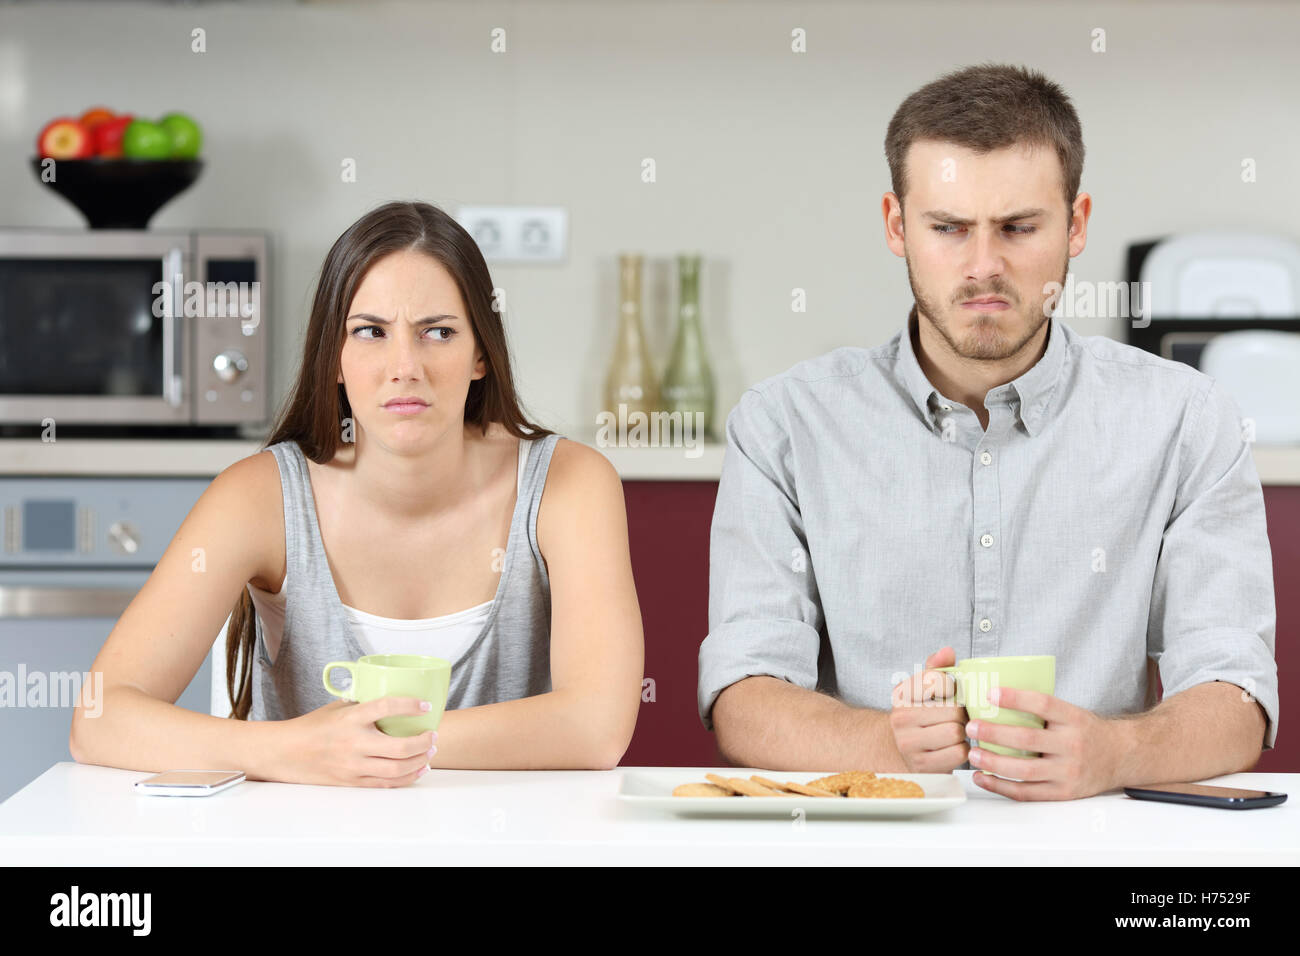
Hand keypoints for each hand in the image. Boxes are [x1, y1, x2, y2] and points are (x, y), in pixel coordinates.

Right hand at [280, 697, 437, 787]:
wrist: (285, 753)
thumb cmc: (312, 727)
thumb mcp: (337, 708)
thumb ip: (363, 704)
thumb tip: (391, 694)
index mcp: (350, 718)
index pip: (386, 707)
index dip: (410, 705)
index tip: (426, 705)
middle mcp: (353, 743)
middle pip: (400, 747)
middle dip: (424, 742)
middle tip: (433, 735)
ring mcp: (353, 765)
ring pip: (397, 769)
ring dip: (420, 761)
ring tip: (430, 752)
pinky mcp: (352, 781)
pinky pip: (386, 783)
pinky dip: (407, 778)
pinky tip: (418, 769)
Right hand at [889, 646, 969, 772]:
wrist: (899, 750)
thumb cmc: (919, 715)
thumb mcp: (922, 688)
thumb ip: (936, 668)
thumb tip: (948, 651)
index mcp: (902, 694)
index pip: (939, 681)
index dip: (952, 688)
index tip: (948, 694)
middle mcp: (900, 718)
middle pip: (954, 711)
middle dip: (961, 714)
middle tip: (957, 717)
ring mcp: (909, 744)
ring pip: (956, 733)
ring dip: (962, 733)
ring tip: (954, 732)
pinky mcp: (922, 766)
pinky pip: (958, 754)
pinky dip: (962, 750)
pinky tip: (952, 747)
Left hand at [966, 686, 1121, 800]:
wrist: (1121, 756)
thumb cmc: (1086, 731)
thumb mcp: (1071, 712)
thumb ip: (1041, 708)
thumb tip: (995, 696)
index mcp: (1073, 719)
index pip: (1043, 704)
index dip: (1015, 698)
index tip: (990, 693)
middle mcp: (1072, 745)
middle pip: (1027, 739)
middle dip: (994, 733)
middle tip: (971, 727)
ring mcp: (1068, 772)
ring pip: (1024, 770)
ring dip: (993, 763)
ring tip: (973, 754)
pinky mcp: (1063, 792)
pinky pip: (1027, 792)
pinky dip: (1000, 786)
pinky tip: (983, 778)